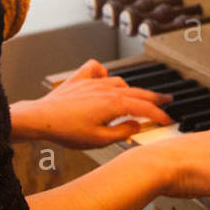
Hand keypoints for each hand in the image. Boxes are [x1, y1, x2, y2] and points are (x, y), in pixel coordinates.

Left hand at [12, 59, 173, 148]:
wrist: (41, 118)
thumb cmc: (66, 130)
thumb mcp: (99, 140)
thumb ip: (122, 133)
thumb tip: (135, 126)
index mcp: (113, 104)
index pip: (144, 108)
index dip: (159, 114)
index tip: (168, 119)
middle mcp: (106, 90)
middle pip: (137, 92)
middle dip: (154, 98)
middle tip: (167, 101)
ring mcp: (93, 82)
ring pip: (120, 82)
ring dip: (131, 90)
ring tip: (138, 97)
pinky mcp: (80, 79)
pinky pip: (97, 69)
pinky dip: (104, 73)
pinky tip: (105, 79)